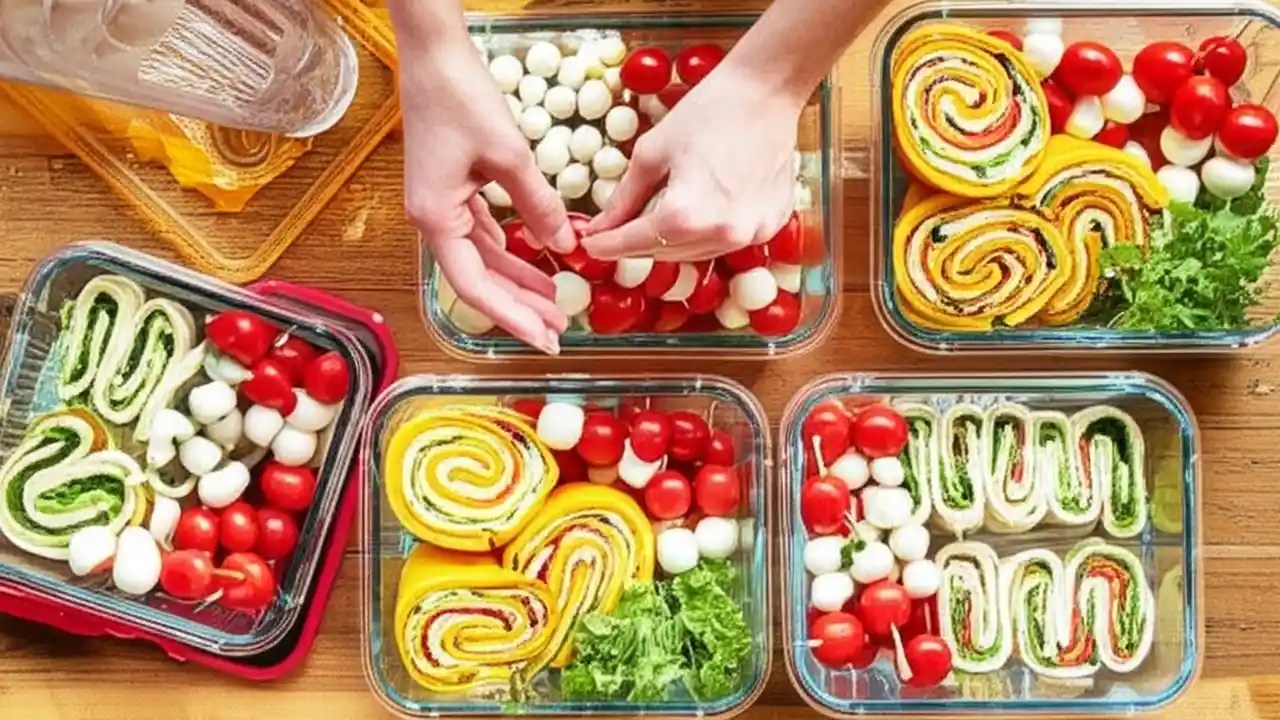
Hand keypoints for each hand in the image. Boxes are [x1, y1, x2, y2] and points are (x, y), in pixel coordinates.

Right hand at [399, 40, 574, 353]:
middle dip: (518, 306)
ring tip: (555, 303)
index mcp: (435, 218)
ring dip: (517, 281)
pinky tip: (536, 262)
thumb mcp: (509, 155)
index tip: (544, 336)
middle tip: (557, 330)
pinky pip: (482, 234)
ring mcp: (440, 206)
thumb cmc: (461, 98)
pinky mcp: (451, 191)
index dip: (511, 315)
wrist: (435, 55)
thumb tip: (566, 246)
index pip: (474, 285)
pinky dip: (510, 251)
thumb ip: (539, 205)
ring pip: (482, 259)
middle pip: (478, 279)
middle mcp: (432, 219)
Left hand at [580, 64, 800, 260]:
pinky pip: (725, 241)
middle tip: (616, 229)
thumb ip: (624, 198)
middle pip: (665, 253)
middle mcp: (721, 234)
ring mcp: (750, 234)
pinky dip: (705, 232)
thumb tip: (600, 227)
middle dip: (637, 242)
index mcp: (686, 216)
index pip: (634, 244)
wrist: (766, 92)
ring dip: (671, 240)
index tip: (589, 244)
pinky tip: (699, 208)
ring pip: (695, 252)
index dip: (606, 245)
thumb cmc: (708, 111)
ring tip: (657, 214)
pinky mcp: (769, 227)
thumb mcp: (652, 153)